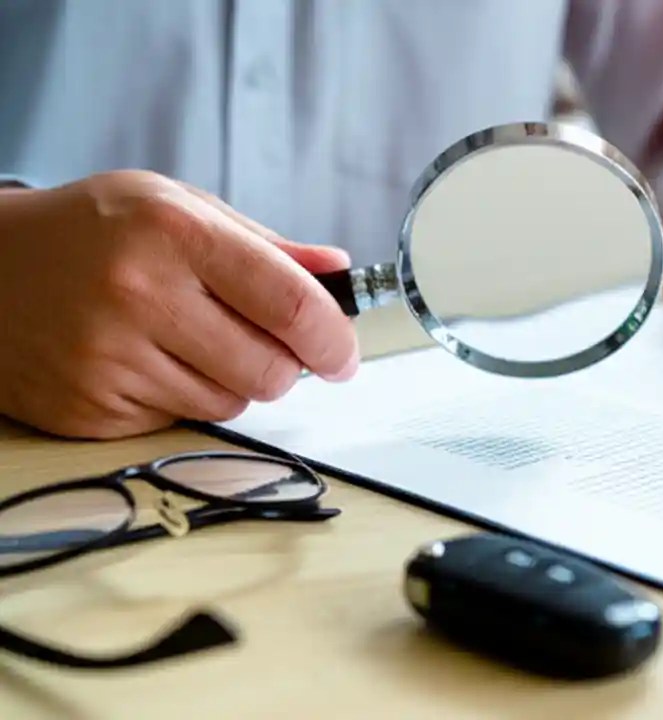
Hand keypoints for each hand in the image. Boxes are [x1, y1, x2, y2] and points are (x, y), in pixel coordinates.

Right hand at [0, 170, 358, 438]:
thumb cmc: (91, 230)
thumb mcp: (177, 206)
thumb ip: (265, 245)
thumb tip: (337, 273)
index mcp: (173, 232)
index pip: (290, 304)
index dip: (334, 338)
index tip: (344, 353)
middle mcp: (138, 294)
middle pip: (270, 370)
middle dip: (286, 364)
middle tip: (266, 343)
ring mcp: (108, 358)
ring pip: (230, 404)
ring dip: (233, 382)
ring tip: (190, 340)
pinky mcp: (88, 408)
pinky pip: (179, 423)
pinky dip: (181, 399)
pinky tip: (147, 360)